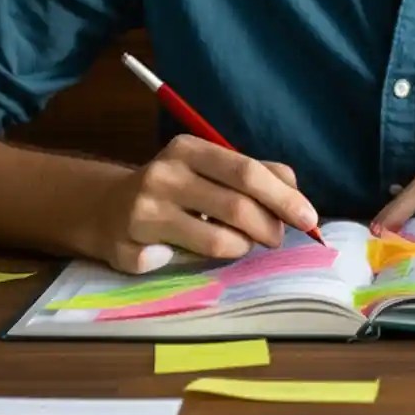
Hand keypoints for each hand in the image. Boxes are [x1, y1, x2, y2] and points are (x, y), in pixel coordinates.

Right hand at [95, 134, 318, 273]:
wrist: (106, 209)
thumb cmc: (174, 189)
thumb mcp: (210, 168)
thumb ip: (256, 174)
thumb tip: (295, 192)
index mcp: (187, 149)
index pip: (246, 171)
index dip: (283, 197)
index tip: (309, 219)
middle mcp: (163, 176)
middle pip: (237, 207)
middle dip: (269, 229)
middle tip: (276, 239)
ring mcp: (143, 213)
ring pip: (218, 242)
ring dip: (241, 248)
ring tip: (237, 244)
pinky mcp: (130, 249)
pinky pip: (186, 264)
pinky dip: (198, 262)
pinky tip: (182, 249)